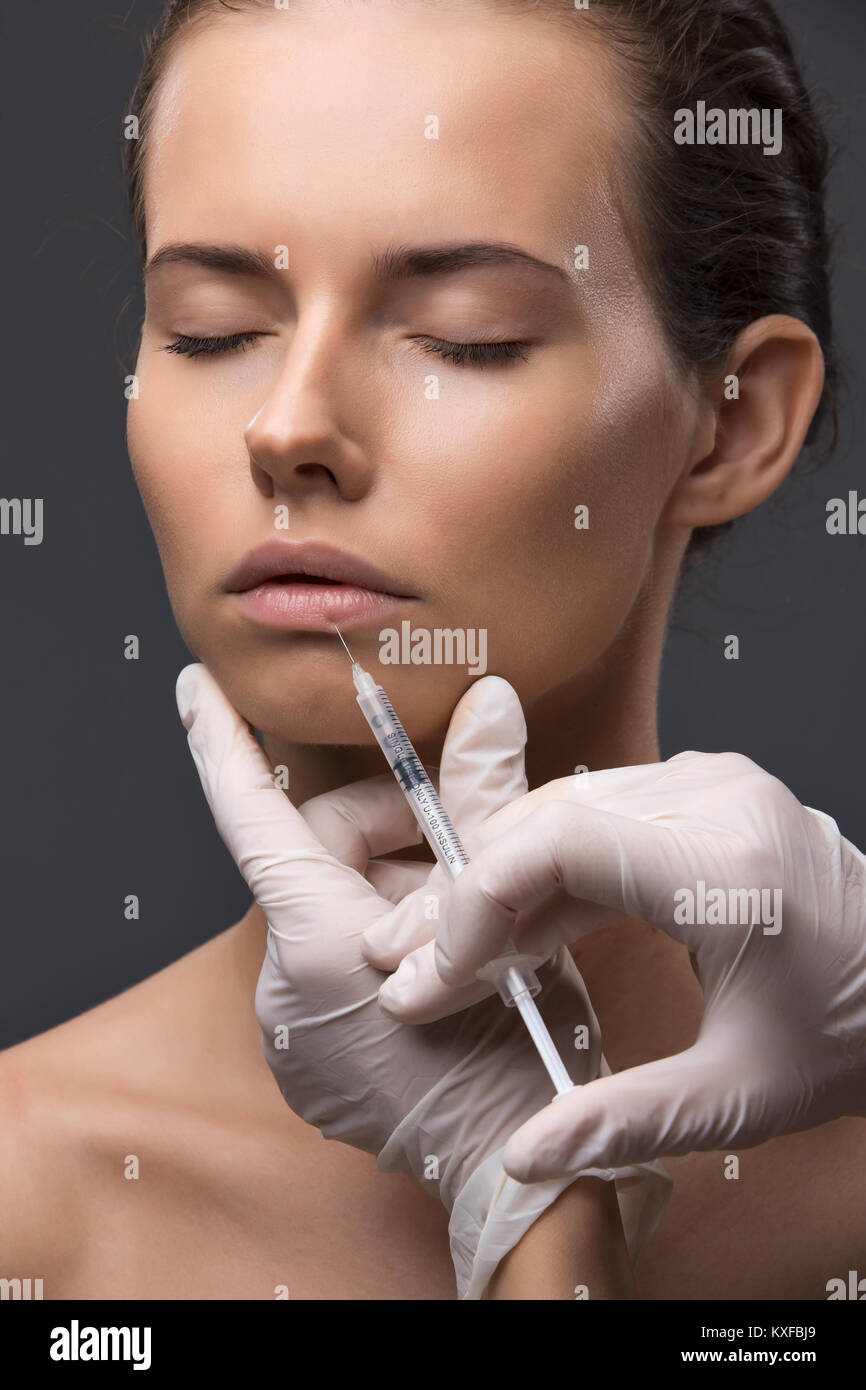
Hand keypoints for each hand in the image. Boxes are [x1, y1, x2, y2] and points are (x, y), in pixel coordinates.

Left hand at [175, 664, 670, 1297]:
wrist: (519, 1178)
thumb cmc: (521, 1051)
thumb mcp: (510, 911)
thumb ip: (486, 797)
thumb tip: (491, 699)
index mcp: (320, 938)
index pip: (250, 814)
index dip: (220, 741)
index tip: (196, 686)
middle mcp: (284, 984)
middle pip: (319, 857)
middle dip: (387, 832)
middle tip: (461, 844)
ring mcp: (290, 1030)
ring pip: (333, 913)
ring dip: (394, 892)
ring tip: (466, 915)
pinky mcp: (305, 1061)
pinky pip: (329, 971)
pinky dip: (379, 947)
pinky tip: (440, 965)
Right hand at [361, 679, 865, 1181]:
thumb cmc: (846, 1034)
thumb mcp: (741, 1094)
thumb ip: (626, 1120)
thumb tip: (524, 1157)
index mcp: (729, 864)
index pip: (559, 842)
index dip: (475, 903)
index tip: (437, 974)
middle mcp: (720, 799)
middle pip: (547, 821)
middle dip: (469, 900)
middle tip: (411, 969)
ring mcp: (713, 784)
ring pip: (562, 813)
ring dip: (499, 886)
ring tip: (452, 960)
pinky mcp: (705, 792)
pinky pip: (598, 817)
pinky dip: (547, 875)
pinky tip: (518, 938)